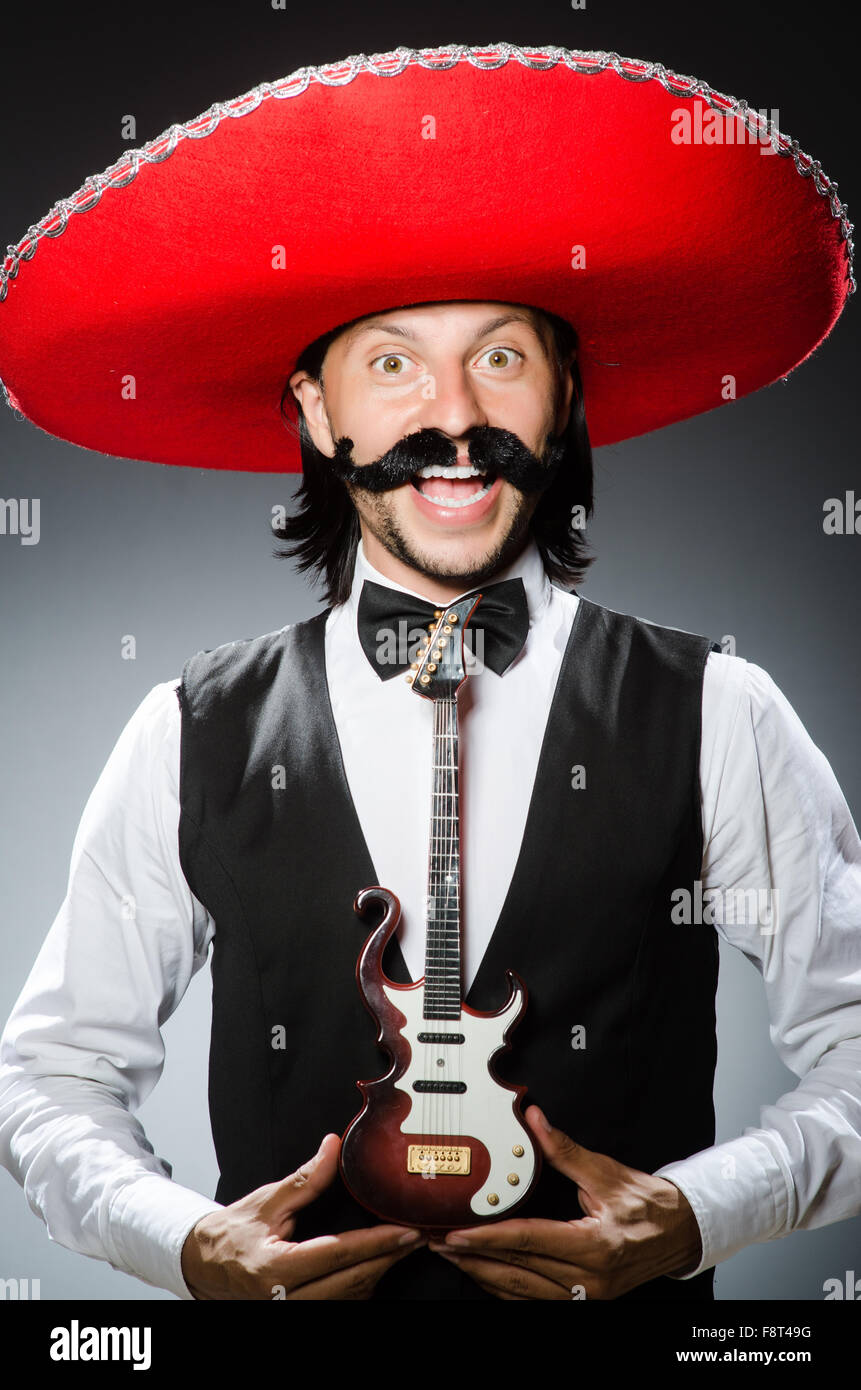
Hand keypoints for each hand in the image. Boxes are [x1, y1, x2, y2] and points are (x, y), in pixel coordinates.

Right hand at [180, 1133, 424, 1298]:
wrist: (204, 1265)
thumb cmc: (232, 1234)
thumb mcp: (267, 1201)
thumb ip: (305, 1179)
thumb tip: (332, 1148)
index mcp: (274, 1268)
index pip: (337, 1254)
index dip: (376, 1242)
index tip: (404, 1231)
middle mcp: (282, 1298)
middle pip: (350, 1283)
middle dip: (387, 1259)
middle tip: (415, 1238)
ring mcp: (289, 1312)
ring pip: (348, 1299)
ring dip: (376, 1274)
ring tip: (399, 1249)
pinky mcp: (294, 1314)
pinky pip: (338, 1306)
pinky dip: (358, 1288)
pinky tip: (372, 1268)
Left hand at [428, 1105, 702, 1299]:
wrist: (682, 1232)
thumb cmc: (650, 1205)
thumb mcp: (607, 1173)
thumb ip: (565, 1150)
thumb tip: (535, 1122)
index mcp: (594, 1247)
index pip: (528, 1242)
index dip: (487, 1239)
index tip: (456, 1234)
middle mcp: (589, 1279)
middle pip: (518, 1273)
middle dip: (473, 1259)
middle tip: (439, 1244)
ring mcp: (587, 1295)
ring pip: (522, 1292)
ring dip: (484, 1274)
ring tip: (453, 1258)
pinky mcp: (584, 1299)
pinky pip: (536, 1298)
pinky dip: (507, 1286)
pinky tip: (486, 1272)